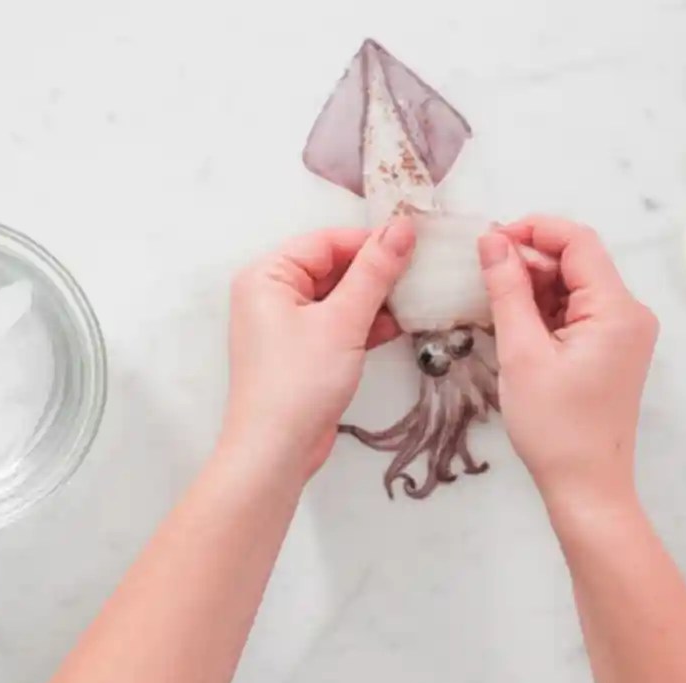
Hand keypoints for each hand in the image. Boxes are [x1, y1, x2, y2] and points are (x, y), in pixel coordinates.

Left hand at [222, 219, 415, 479]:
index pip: (325, 242)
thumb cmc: (297, 384)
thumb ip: (374, 272)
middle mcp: (271, 296)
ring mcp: (286, 326)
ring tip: (414, 300)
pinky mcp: (303, 353)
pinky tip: (398, 326)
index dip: (369, 242)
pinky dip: (365, 324)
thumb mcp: (343, 320)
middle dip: (375, 273)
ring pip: (339, 297)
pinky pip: (338, 324)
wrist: (277, 451)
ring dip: (375, 300)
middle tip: (418, 274)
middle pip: (332, 267)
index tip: (411, 245)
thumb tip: (401, 228)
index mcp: (267, 276)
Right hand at [477, 216, 657, 506]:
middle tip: (482, 273)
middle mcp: (629, 314)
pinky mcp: (610, 350)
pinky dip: (543, 309)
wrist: (586, 487)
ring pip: (573, 285)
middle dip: (529, 259)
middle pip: (577, 261)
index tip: (490, 240)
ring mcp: (623, 333)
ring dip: (533, 285)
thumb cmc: (555, 428)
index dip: (533, 229)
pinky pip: (575, 311)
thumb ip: (507, 290)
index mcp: (617, 310)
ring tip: (492, 301)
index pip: (578, 241)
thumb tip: (492, 241)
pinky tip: (512, 321)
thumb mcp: (522, 353)